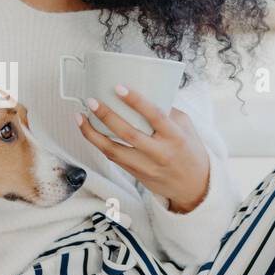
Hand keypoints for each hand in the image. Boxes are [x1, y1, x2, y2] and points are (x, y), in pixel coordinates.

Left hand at [74, 84, 210, 212]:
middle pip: (128, 134)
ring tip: (80, 117)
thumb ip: (168, 111)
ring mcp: (145, 166)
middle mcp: (160, 153)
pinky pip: (113, 157)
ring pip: (113, 150)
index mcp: (175, 137)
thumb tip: (145, 92)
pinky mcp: (135, 174)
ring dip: (93, 133)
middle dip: (106, 116)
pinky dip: (98, 143)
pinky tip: (89, 131)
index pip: (155, 116)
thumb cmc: (190, 152)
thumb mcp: (186, 128)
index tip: (119, 88)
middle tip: (92, 101)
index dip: (136, 101)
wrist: (194, 187)